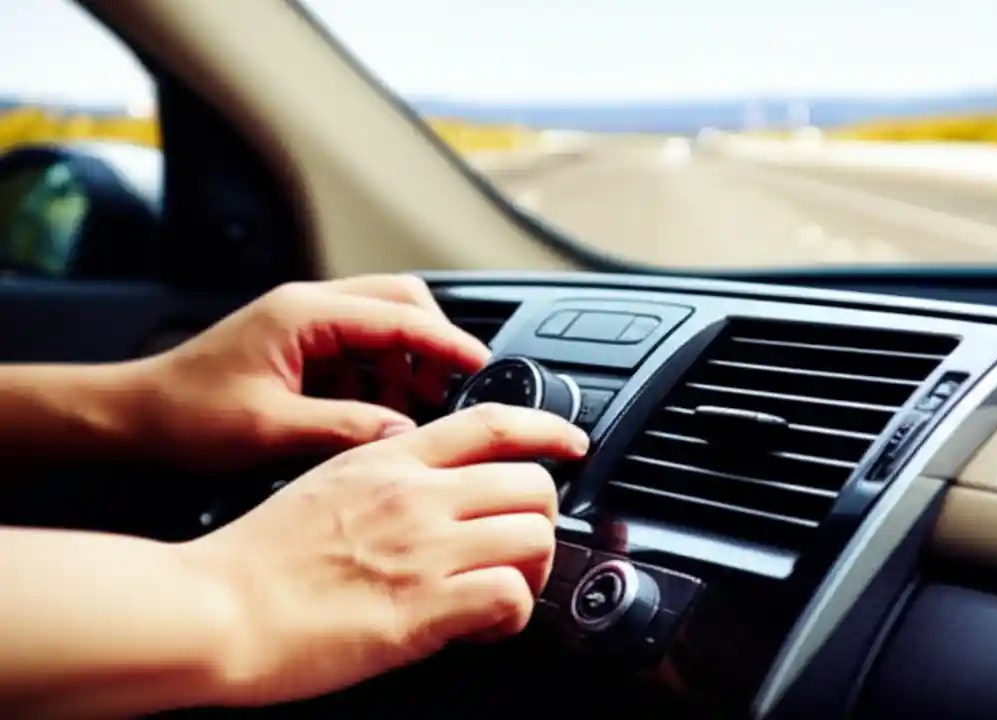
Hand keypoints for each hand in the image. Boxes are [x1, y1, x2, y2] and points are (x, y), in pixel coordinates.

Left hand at [131, 275, 490, 469]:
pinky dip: (379, 377)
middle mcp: (309, 307)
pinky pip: (359, 349)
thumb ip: (346, 427)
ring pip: (383, 325)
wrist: (135, 416)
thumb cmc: (187, 415)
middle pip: (401, 303)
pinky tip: (374, 413)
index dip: (448, 341)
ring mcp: (305, 323)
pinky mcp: (300, 345)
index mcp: (305, 314)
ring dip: (405, 364)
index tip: (482, 365)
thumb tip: (405, 433)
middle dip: (432, 344)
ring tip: (407, 411)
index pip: (401, 315)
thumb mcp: (271, 429)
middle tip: (444, 391)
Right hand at [179, 403, 588, 706]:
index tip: (572, 443)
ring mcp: (426, 549)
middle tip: (515, 550)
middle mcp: (417, 495)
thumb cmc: (257, 558)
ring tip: (498, 591)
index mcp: (390, 459)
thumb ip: (387, 477)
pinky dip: (510, 617)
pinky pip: (512, 598)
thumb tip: (435, 493)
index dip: (548, 429)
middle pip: (533, 483)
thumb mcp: (326, 484)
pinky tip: (480, 626)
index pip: (493, 422)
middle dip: (540, 520)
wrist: (214, 608)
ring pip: (536, 538)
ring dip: (531, 571)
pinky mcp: (426, 607)